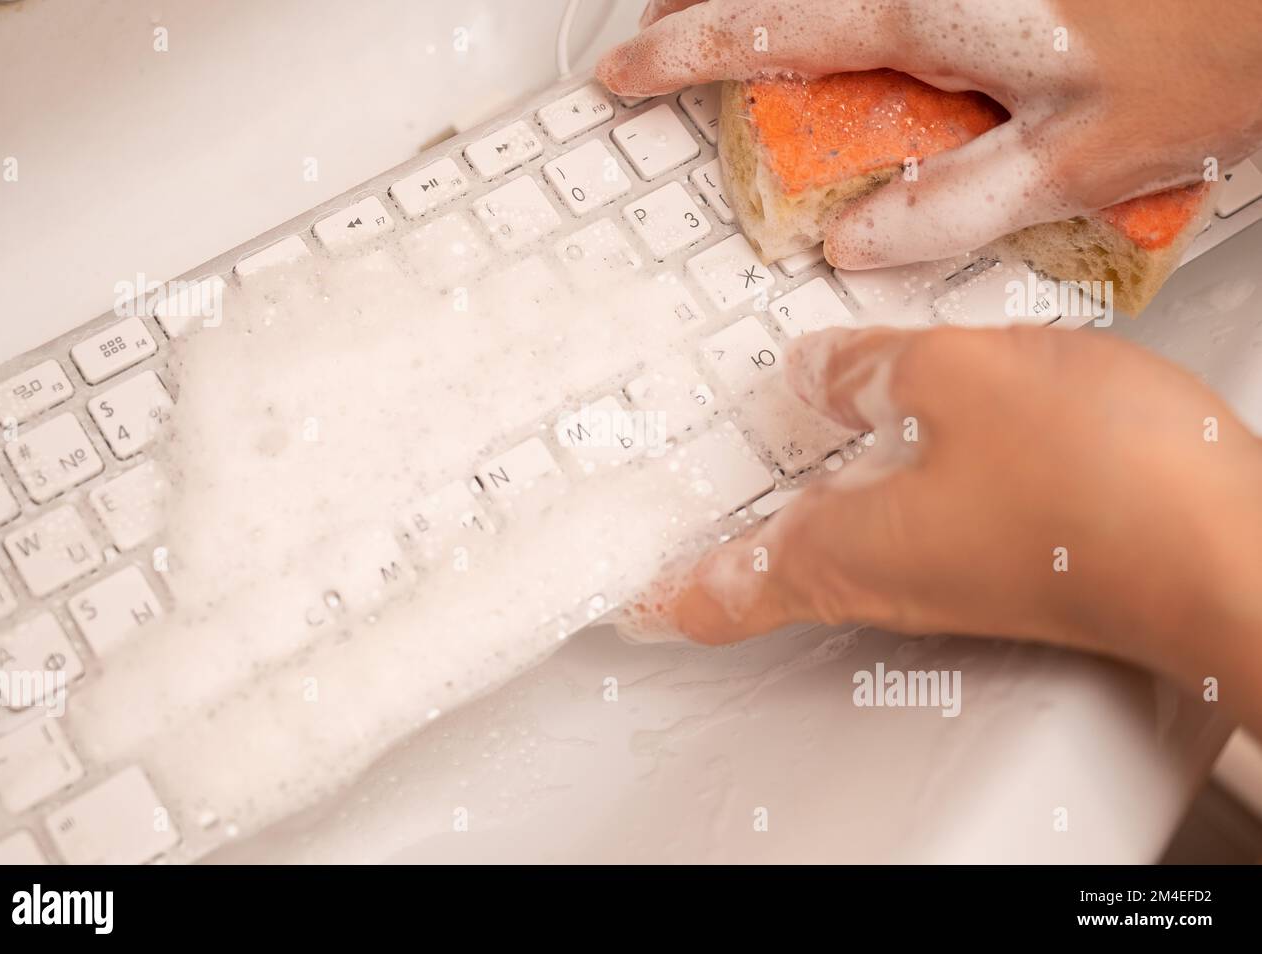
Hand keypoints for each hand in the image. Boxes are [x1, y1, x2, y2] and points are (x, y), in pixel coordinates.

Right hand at [598, 0, 1261, 267]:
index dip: (683, 51)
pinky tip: (831, 25)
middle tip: (655, 34)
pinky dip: (827, 0)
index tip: (625, 70)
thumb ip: (953, 204)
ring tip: (721, 17)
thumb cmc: (1213, 52)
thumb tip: (859, 244)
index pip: (770, 28)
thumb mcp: (1076, 159)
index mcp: (934, 9)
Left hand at [629, 325, 1261, 731]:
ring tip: (760, 456)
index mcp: (843, 553)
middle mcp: (886, 581)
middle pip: (765, 576)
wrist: (1233, 556)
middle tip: (668, 512)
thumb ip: (871, 372)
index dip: (656, 593)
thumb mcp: (960, 380)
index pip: (715, 597)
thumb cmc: (1101, 488)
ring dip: (786, 508)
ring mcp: (948, 577)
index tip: (617, 589)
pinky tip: (884, 437)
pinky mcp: (1004, 558)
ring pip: (835, 546)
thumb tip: (814, 375)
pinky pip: (905, 524)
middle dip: (710, 544)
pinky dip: (868, 486)